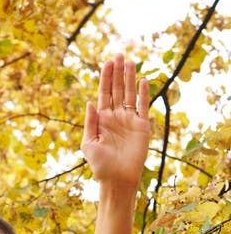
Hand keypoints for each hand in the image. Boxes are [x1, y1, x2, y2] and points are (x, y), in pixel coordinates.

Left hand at [81, 53, 149, 188]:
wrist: (117, 180)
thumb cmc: (100, 165)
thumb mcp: (89, 143)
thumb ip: (90, 123)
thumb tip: (90, 102)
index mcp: (102, 119)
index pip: (104, 93)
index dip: (106, 78)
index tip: (107, 62)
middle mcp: (116, 117)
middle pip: (117, 89)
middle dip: (118, 72)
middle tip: (119, 54)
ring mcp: (129, 120)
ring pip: (130, 94)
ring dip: (130, 78)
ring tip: (130, 61)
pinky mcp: (142, 126)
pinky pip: (143, 106)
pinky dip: (144, 93)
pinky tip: (143, 80)